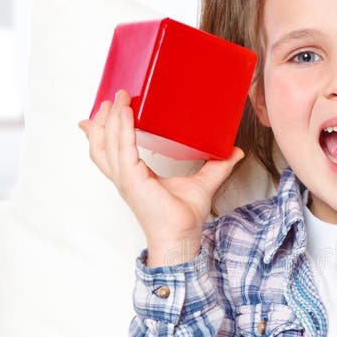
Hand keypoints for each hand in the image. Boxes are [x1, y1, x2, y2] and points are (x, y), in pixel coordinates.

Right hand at [78, 90, 243, 259]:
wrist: (181, 237)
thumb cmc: (184, 218)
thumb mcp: (203, 183)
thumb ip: (217, 166)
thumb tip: (235, 152)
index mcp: (134, 177)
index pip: (111, 151)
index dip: (106, 131)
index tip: (107, 111)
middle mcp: (125, 177)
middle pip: (101, 144)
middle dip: (102, 120)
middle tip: (110, 99)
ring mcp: (125, 179)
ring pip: (106, 144)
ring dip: (109, 120)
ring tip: (115, 101)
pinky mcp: (132, 179)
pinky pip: (122, 148)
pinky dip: (121, 129)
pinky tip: (125, 114)